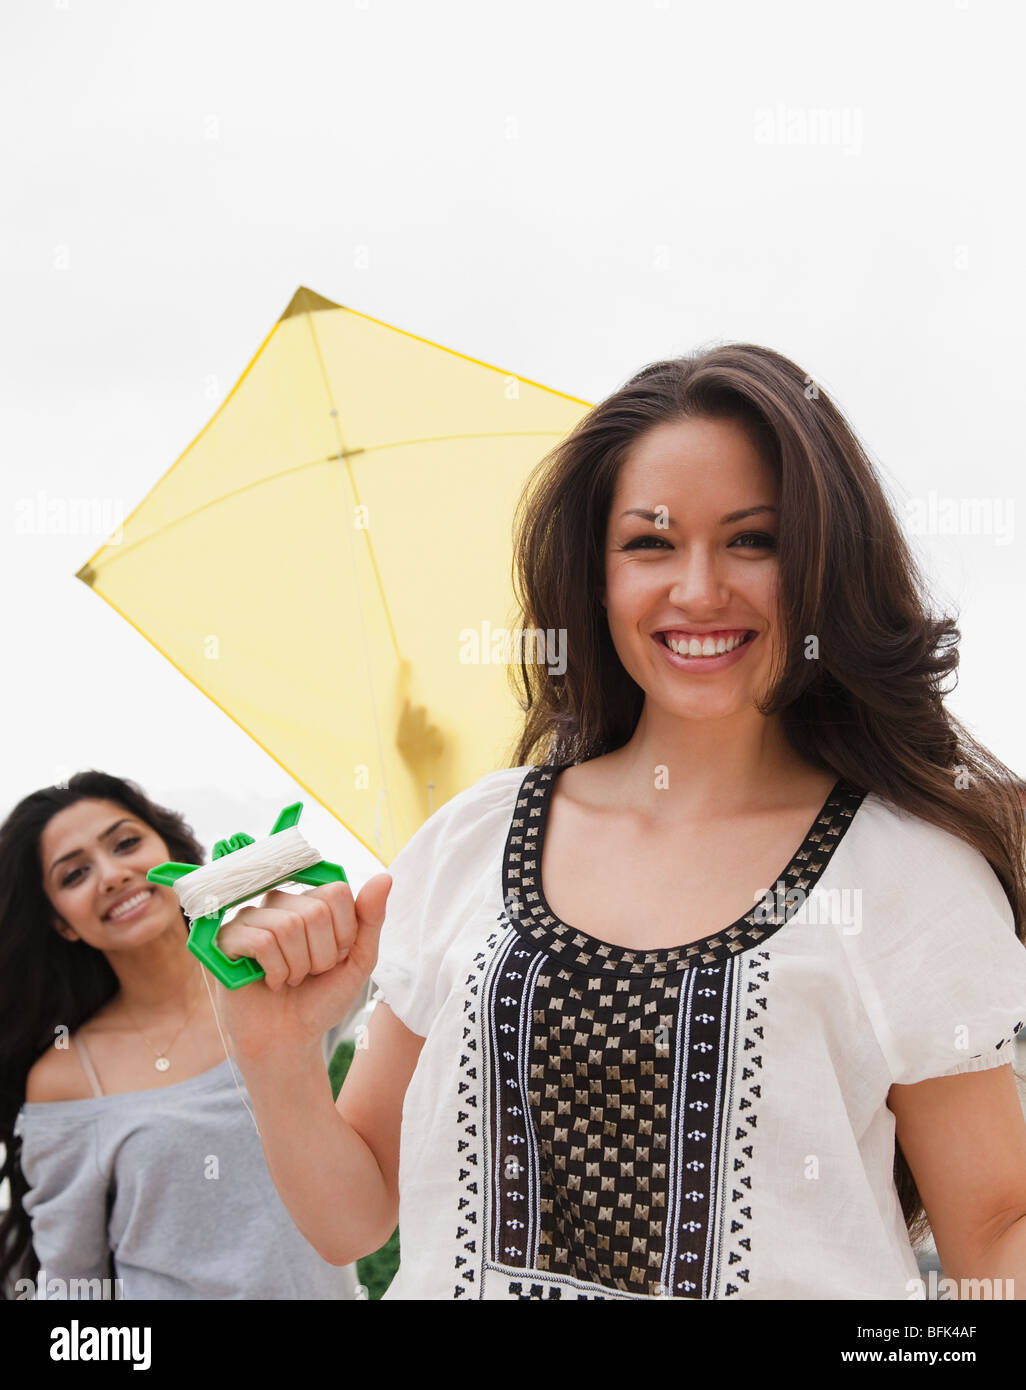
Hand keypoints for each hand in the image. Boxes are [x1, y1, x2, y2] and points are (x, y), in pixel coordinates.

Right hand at [211, 874, 391, 1062]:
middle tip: (310, 973)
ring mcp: (252, 917)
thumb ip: (371, 919)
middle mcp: (281, 902)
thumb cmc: (322, 998)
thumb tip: (384, 877)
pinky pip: (261, 942)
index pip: (336, 892)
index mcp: (312, 901)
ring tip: (290, 978)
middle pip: (314, 911)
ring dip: (297, 966)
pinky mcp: (229, 938)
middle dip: (321, 955)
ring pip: (288, 926)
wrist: (289, 1039)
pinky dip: (275, 971)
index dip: (343, 933)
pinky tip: (270, 981)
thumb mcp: (358, 961)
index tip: (335, 957)